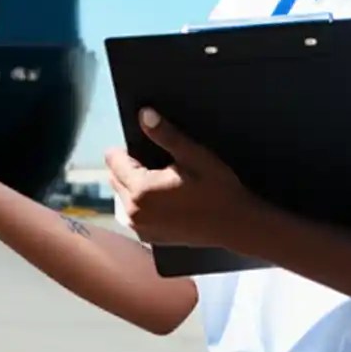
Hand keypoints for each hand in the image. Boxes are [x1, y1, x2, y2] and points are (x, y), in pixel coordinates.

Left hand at [106, 108, 263, 247]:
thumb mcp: (195, 157)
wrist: (237, 226)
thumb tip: (144, 114)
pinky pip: (134, 213)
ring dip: (135, 187)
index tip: (151, 152)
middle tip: (162, 167)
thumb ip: (165, 136)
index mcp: (140, 190)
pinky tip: (167, 202)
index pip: (113, 159)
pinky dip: (143, 205)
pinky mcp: (148, 237)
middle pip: (115, 177)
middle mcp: (133, 212)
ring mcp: (140, 227)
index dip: (129, 150)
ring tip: (165, 184)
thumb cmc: (218, 190)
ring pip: (123, 195)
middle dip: (130, 168)